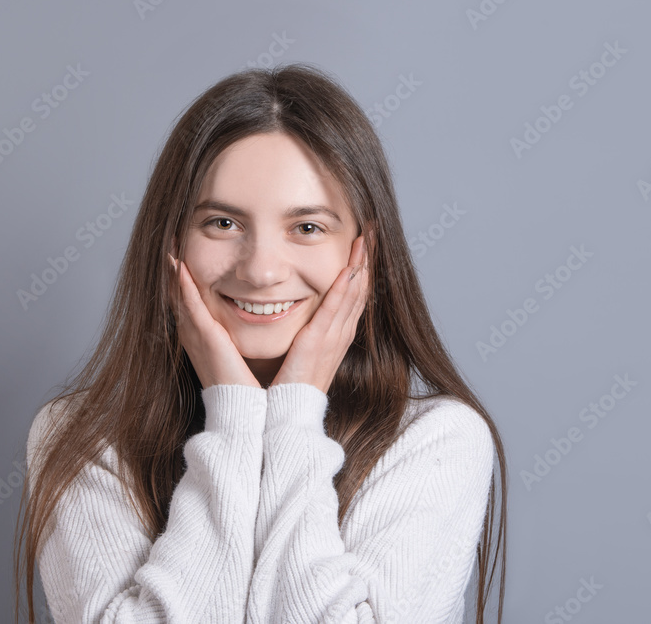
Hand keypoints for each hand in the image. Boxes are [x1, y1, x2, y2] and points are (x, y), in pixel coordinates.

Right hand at [167, 253, 261, 388]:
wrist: (245, 411)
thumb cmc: (248, 386)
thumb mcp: (243, 353)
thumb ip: (242, 336)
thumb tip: (260, 317)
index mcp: (204, 337)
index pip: (191, 301)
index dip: (184, 279)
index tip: (182, 255)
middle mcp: (195, 334)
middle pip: (179, 294)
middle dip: (174, 269)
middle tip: (170, 243)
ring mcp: (196, 334)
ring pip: (180, 294)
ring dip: (174, 269)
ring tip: (169, 245)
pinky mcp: (203, 337)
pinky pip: (189, 303)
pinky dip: (182, 283)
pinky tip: (176, 263)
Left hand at [270, 232, 370, 393]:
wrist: (281, 419)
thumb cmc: (282, 390)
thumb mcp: (293, 355)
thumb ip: (294, 334)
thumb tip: (280, 312)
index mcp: (332, 339)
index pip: (350, 297)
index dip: (357, 270)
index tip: (360, 245)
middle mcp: (337, 337)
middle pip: (358, 291)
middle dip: (365, 261)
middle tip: (370, 232)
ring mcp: (331, 341)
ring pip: (351, 296)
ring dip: (360, 266)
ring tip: (365, 240)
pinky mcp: (317, 345)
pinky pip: (334, 312)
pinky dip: (343, 289)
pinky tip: (349, 269)